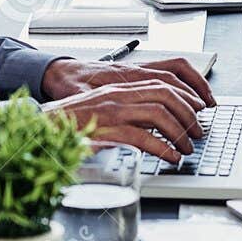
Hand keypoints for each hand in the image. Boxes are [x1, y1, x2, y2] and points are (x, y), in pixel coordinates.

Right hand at [40, 58, 212, 163]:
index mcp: (120, 87)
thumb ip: (127, 112)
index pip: (162, 83)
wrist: (42, 125)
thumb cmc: (71, 120)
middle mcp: (118, 94)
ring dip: (179, 132)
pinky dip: (162, 148)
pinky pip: (142, 137)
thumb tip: (155, 126)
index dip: (186, 95)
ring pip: (158, 114)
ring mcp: (112, 111)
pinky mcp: (106, 130)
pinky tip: (171, 158)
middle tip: (198, 132)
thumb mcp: (102, 108)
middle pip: (166, 95)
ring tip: (187, 148)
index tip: (200, 109)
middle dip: (188, 114)